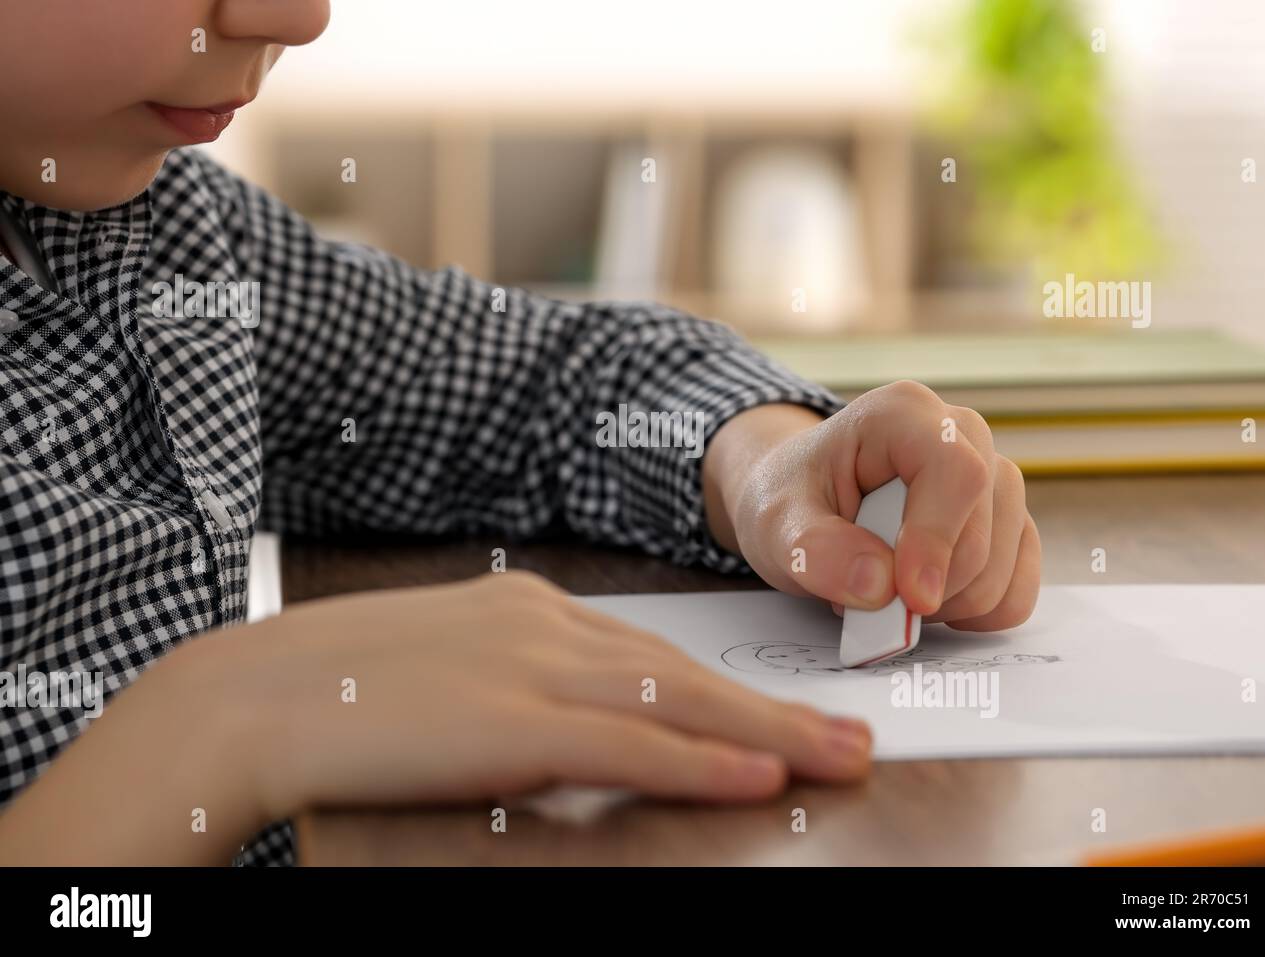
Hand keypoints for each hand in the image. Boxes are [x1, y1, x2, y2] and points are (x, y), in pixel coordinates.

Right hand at [238, 572, 872, 818]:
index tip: (785, 712)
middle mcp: (545, 626)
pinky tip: (758, 773)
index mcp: (529, 607)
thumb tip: (576, 723)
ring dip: (767, 734)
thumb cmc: (342, 690)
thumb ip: (519, 682)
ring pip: (675, 702)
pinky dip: (700, 760)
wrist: (254, 698)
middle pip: (685, 672)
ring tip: (840, 757)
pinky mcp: (511, 720)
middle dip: (775, 710)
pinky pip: (627, 743)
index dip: (729, 688)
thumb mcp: (449, 668)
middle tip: (853, 736)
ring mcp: (531, 668)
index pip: (654, 651)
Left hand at [704, 383, 1040, 630]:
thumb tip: (879, 586)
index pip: (954, 472)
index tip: (909, 597)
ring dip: (944, 603)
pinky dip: (972, 614)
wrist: (802, 505)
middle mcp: (961, 435)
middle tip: (863, 594)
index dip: (937, 539)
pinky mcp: (1007, 525)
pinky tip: (924, 599)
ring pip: (1002, 566)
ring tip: (886, 589)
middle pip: (983, 530)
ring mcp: (992, 479)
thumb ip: (814, 551)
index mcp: (903, 415)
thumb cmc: (792, 502)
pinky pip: (1017, 590)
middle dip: (928, 586)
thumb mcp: (774, 524)